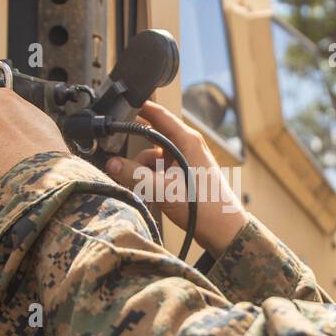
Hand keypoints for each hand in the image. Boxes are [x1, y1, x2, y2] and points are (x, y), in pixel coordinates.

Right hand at [103, 100, 247, 255]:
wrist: (224, 230)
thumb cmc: (202, 207)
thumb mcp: (162, 190)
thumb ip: (134, 175)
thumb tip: (112, 164)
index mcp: (187, 141)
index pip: (159, 114)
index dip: (139, 107)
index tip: (120, 105)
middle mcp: (189, 146)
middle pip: (154, 135)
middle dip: (136, 144)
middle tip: (116, 148)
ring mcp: (188, 160)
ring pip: (156, 155)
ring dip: (143, 167)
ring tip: (136, 184)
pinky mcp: (187, 174)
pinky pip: (162, 168)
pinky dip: (152, 177)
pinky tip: (147, 192)